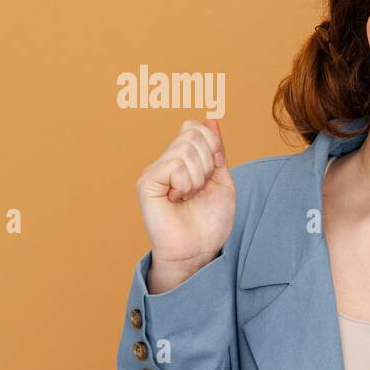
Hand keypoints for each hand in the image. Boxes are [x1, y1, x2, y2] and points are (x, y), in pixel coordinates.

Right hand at [136, 119, 235, 291]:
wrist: (199, 250)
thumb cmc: (210, 220)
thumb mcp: (222, 180)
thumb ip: (216, 150)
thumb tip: (211, 119)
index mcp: (184, 159)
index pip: (194, 127)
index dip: (212, 143)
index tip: (215, 168)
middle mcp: (167, 161)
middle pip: (192, 135)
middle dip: (208, 163)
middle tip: (201, 187)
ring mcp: (155, 171)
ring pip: (185, 150)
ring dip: (198, 177)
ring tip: (189, 196)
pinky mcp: (147, 182)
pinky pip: (173, 165)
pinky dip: (185, 183)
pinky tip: (178, 198)